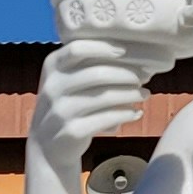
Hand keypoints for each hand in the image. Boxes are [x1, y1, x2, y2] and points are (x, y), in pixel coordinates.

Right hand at [32, 37, 151, 161]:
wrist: (47, 146)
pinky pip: (107, 118)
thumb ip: (88, 65)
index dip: (104, 48)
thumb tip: (133, 55)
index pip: (78, 49)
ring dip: (131, 94)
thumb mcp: (67, 80)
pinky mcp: (71, 132)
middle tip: (144, 77)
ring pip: (105, 96)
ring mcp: (60, 111)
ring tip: (145, 94)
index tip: (124, 51)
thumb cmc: (67, 105)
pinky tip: (136, 112)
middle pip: (97, 73)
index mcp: (52, 66)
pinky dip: (126, 114)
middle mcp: (53, 87)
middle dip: (126, 74)